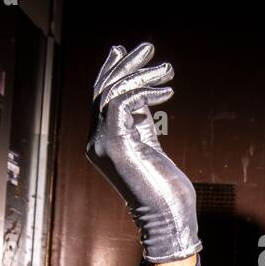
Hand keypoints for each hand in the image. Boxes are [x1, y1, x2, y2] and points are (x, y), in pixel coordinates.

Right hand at [86, 42, 201, 262]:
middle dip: (125, 64)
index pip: (100, 99)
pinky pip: (125, 102)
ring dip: (140, 74)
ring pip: (113, 92)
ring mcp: (102, 143)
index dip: (110, 71)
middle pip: (103, 90)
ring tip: (167, 68)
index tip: (124, 50)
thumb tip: (141, 94)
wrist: (168, 218)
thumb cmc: (167, 191)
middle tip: (148, 47)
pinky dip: (146, 90)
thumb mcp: (151, 146)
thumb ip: (140, 122)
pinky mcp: (116, 144)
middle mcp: (96, 141)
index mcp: (102, 142)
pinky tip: (167, 91)